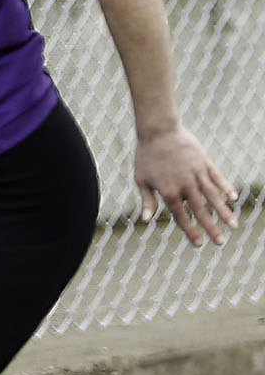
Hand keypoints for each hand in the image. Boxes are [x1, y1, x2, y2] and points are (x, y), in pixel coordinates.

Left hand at [134, 124, 239, 246]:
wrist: (158, 130)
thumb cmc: (146, 156)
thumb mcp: (141, 179)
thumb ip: (148, 200)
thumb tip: (146, 220)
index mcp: (169, 190)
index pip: (181, 215)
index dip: (190, 230)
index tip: (199, 244)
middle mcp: (185, 184)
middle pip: (200, 210)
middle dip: (211, 227)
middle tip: (220, 242)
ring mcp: (197, 173)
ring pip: (213, 196)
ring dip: (224, 212)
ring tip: (234, 226)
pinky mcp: (205, 162)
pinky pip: (217, 177)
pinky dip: (226, 188)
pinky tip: (233, 199)